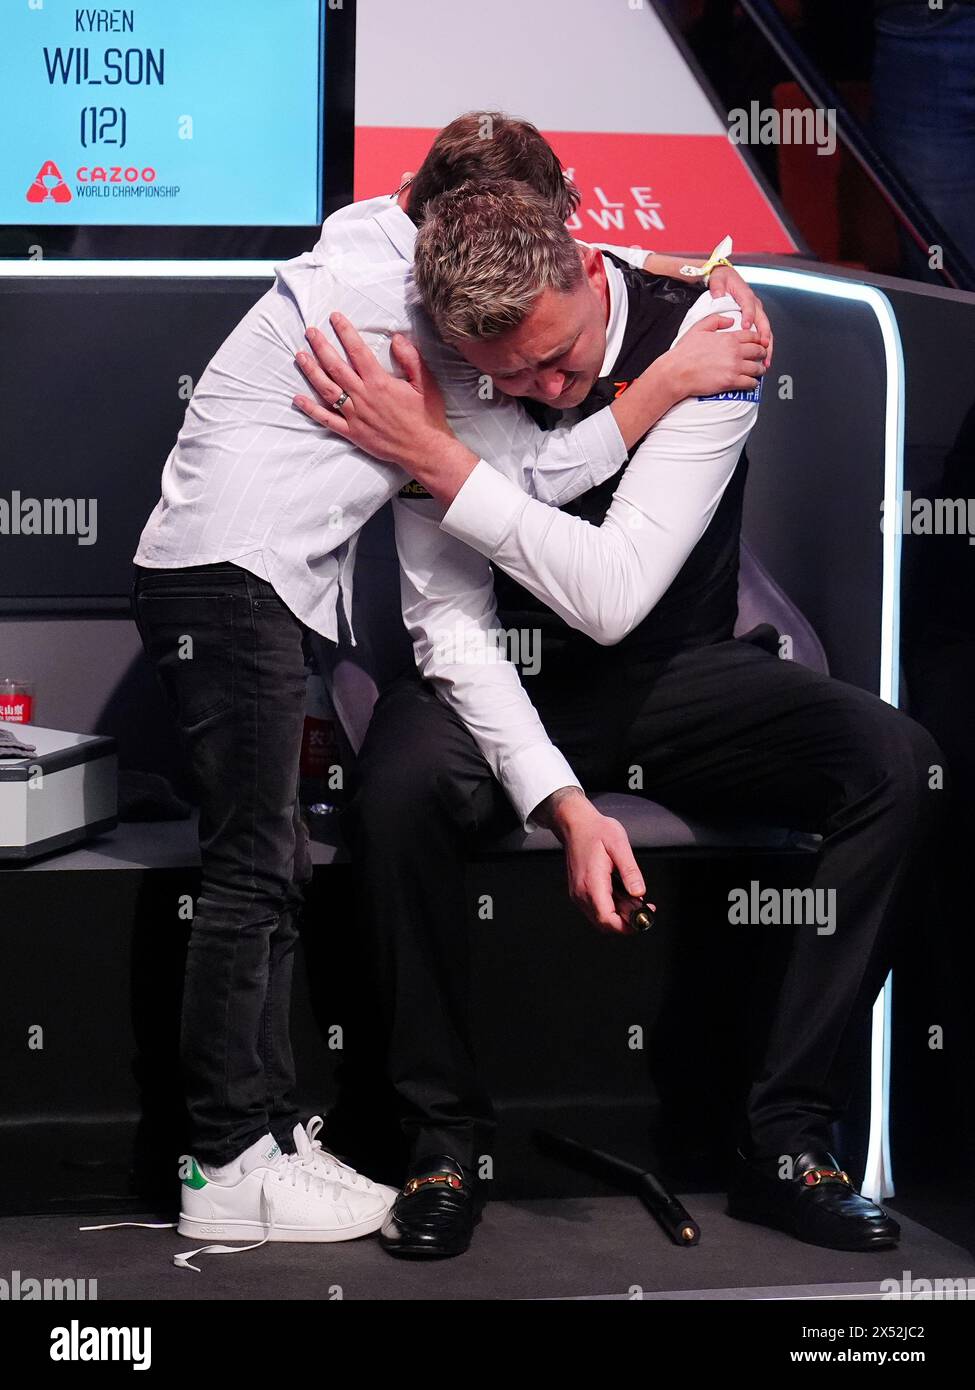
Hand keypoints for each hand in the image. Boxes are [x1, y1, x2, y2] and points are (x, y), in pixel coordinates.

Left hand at [292, 312, 451, 470]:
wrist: (424, 450)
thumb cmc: (426, 416)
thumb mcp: (425, 383)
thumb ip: (411, 358)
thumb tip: (397, 338)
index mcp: (379, 382)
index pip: (357, 351)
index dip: (345, 332)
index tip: (335, 318)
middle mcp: (363, 397)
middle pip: (335, 367)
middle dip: (321, 347)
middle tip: (310, 332)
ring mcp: (355, 416)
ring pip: (327, 389)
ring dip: (311, 371)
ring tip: (300, 356)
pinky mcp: (352, 433)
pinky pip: (327, 420)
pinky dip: (311, 409)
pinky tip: (298, 399)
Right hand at [546, 790, 652, 934]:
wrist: (575, 824)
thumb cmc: (596, 831)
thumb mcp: (619, 845)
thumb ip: (630, 871)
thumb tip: (639, 893)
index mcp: (591, 883)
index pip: (607, 918)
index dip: (626, 925)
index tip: (643, 918)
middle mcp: (581, 892)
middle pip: (603, 924)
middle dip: (625, 923)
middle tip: (644, 909)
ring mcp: (578, 893)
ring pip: (599, 919)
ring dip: (619, 917)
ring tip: (635, 902)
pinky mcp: (579, 891)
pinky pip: (596, 910)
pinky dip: (611, 910)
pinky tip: (623, 897)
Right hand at [666, 312, 767, 398]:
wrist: (677, 372)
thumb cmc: (684, 353)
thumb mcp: (698, 328)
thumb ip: (716, 320)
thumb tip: (730, 320)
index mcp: (728, 338)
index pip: (753, 336)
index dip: (759, 340)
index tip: (759, 344)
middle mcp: (734, 351)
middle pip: (759, 351)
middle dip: (762, 354)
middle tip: (761, 358)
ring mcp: (734, 367)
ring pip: (757, 368)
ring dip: (760, 370)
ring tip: (758, 371)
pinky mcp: (731, 382)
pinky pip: (751, 383)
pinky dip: (753, 383)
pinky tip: (751, 383)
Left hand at [706, 264, 772, 365]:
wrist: (724, 277)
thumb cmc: (722, 279)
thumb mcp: (718, 279)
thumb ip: (717, 287)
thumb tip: (717, 294)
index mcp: (745, 295)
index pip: (749, 306)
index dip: (748, 316)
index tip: (745, 326)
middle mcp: (754, 304)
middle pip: (763, 322)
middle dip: (764, 336)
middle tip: (762, 349)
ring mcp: (756, 312)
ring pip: (765, 331)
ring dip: (767, 346)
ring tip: (765, 361)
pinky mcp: (754, 319)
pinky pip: (761, 334)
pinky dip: (763, 347)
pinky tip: (762, 359)